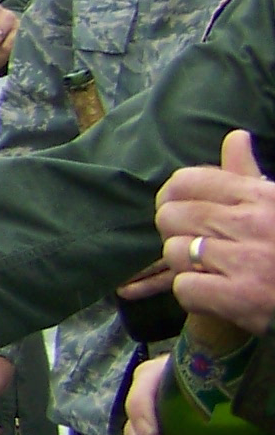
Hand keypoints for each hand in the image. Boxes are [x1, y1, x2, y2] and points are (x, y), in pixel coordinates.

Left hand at [156, 129, 274, 334]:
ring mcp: (249, 262)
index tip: (178, 209)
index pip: (188, 181)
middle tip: (191, 243)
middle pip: (172, 216)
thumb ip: (247, 174)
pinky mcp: (243, 298)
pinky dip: (192, 293)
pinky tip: (213, 293)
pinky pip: (185, 287)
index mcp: (263, 196)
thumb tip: (235, 136)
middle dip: (172, 231)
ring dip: (183, 265)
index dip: (172, 197)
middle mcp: (255, 224)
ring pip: (174, 252)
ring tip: (207, 269)